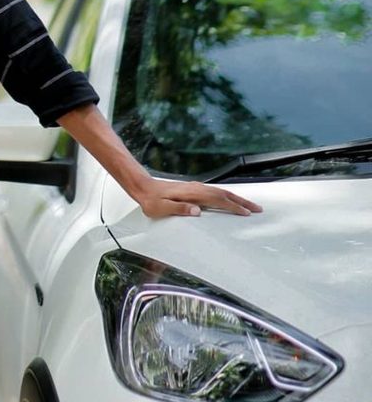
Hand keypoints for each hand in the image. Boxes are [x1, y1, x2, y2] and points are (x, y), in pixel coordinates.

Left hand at [134, 176, 262, 218]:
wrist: (144, 188)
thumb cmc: (151, 200)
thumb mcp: (161, 208)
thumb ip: (179, 209)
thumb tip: (197, 211)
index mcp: (191, 194)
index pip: (217, 199)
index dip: (233, 206)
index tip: (246, 213)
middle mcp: (196, 189)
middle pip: (224, 194)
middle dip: (242, 202)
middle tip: (258, 209)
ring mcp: (196, 188)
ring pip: (221, 192)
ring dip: (236, 199)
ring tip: (249, 206)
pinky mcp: (193, 190)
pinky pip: (215, 193)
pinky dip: (227, 197)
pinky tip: (230, 201)